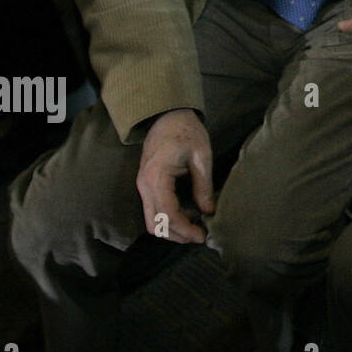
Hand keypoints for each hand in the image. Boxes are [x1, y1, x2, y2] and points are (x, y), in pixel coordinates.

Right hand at [136, 108, 213, 244]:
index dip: (186, 229)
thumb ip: (203, 186)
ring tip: (195, 228)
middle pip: (155, 224)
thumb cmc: (186, 131)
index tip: (203, 235)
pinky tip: (187, 215)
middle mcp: (144, 186)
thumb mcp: (201, 156)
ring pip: (151, 221)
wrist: (167, 115)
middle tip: (200, 235)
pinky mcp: (145, 185)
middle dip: (177, 235)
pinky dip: (167, 219)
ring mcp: (142, 186)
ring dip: (171, 229)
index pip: (168, 215)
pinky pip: (152, 210)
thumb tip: (209, 211)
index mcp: (156, 178)